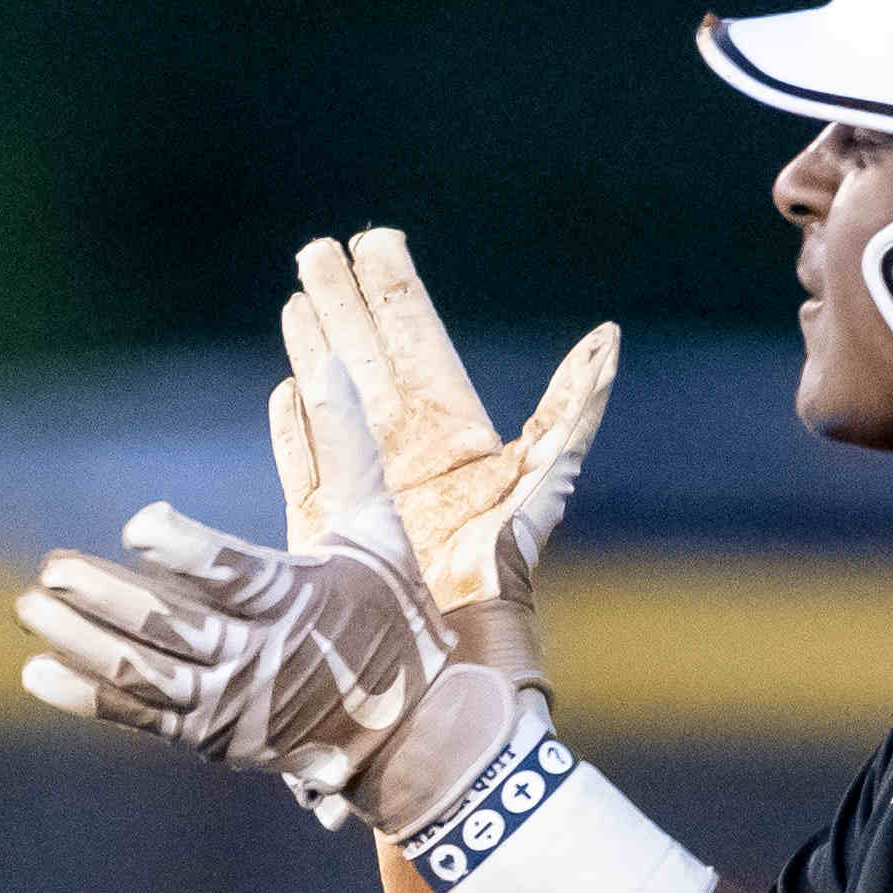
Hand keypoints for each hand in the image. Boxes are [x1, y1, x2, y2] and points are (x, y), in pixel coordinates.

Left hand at [16, 351, 531, 837]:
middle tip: (51, 569)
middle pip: (173, 631)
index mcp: (299, 600)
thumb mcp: (376, 530)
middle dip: (107, 601)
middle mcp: (261, 659)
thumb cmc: (390, 617)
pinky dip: (86, 698)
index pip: (234, 575)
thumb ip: (345, 446)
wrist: (407, 733)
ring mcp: (231, 705)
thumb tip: (329, 363)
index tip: (138, 526)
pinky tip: (39, 671)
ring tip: (31, 607)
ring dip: (82, 643)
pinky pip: (139, 718)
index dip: (185, 551)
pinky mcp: (209, 736)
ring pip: (144, 677)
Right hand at [285, 232, 618, 623]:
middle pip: (367, 357)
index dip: (395, 290)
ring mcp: (364, 487)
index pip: (416, 340)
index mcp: (452, 432)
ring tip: (295, 301)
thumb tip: (608, 338)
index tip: (377, 240)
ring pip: (332, 399)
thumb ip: (574, 408)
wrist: (449, 652)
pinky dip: (295, 428)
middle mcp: (406, 451)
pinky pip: (307, 463)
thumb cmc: (504, 573)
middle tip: (317, 249)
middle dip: (343, 302)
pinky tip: (285, 391)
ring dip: (315, 349)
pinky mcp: (328, 529)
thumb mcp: (546, 480)